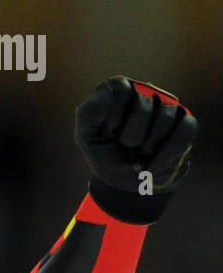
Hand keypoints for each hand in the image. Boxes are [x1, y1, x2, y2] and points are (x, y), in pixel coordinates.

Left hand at [76, 76, 196, 195]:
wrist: (125, 184)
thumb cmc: (106, 156)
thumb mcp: (87, 136)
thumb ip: (89, 111)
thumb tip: (108, 90)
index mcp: (121, 91)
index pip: (121, 88)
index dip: (113, 118)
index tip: (108, 133)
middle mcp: (147, 92)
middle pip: (143, 104)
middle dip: (130, 135)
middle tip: (126, 145)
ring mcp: (168, 106)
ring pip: (166, 116)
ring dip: (149, 145)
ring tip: (141, 151)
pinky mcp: (185, 122)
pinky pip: (186, 128)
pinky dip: (168, 150)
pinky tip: (155, 160)